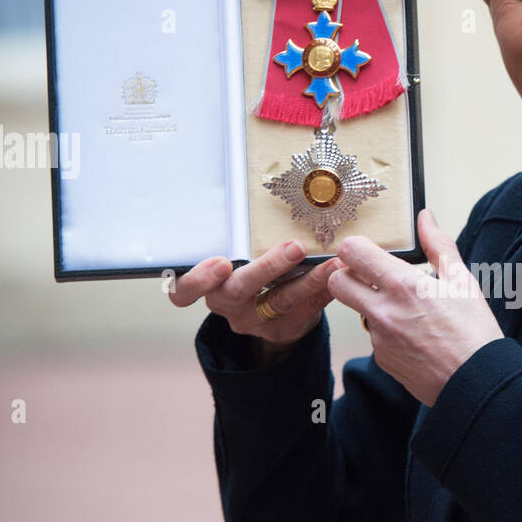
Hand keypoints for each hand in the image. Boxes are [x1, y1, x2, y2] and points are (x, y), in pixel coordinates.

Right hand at [168, 239, 342, 354]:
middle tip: (294, 248)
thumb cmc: (248, 272)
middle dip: (266, 269)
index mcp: (207, 285)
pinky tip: (338, 273)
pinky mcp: (284, 329)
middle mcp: (227, 306)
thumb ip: (237, 238)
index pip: (184, 291)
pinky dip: (324, 289)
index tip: (220, 263)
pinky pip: (306, 309)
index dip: (197, 280)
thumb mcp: (234, 257)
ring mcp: (256, 321)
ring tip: (330, 262)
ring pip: (280, 300)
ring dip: (308, 279)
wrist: (271, 314)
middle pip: (238, 291)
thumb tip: (260, 192)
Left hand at [327, 208, 504, 406]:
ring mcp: (379, 338)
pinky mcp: (382, 359)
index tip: (368, 251)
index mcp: (404, 285)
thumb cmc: (474, 332)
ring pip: (357, 310)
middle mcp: (384, 311)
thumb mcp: (462, 281)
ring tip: (408, 311)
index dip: (355, 248)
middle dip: (348, 275)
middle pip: (336, 282)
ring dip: (371, 305)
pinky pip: (374, 337)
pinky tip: (414, 336)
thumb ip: (438, 245)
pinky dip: (388, 332)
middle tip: (372, 277)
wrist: (477, 382)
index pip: (351, 252)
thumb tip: (425, 218)